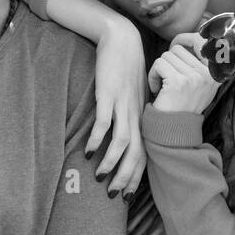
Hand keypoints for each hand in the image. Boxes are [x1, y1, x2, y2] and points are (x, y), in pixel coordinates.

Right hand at [87, 18, 146, 199]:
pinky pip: (105, 121)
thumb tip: (121, 137)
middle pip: (137, 152)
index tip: (128, 194)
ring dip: (113, 162)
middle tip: (115, 195)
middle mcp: (136, 113)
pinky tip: (89, 151)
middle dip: (127, 177)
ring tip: (101, 177)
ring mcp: (123, 104)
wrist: (122, 39)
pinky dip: (98, 139)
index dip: (138, 175)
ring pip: (123, 141)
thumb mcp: (132, 93)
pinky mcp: (108, 94)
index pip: (145, 151)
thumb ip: (129, 114)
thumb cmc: (125, 67)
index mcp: (143, 115)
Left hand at [148, 32, 218, 113]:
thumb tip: (190, 37)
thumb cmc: (182, 104)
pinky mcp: (179, 82)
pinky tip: (158, 90)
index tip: (175, 46)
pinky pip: (159, 64)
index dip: (185, 38)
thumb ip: (198, 62)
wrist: (174, 129)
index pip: (202, 40)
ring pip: (167, 55)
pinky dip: (153, 76)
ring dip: (159, 70)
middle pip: (178, 48)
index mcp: (215, 72)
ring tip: (163, 87)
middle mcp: (208, 74)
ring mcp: (194, 77)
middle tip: (167, 78)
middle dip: (168, 61)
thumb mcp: (199, 83)